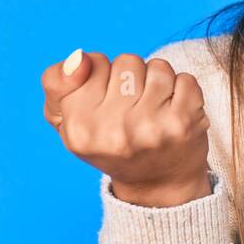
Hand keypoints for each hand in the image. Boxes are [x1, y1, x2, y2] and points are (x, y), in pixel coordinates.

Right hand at [41, 48, 212, 206]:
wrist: (158, 185)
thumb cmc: (110, 144)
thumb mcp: (67, 120)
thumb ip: (57, 83)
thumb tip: (79, 58)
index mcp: (80, 128)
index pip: (92, 63)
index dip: (102, 75)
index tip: (106, 100)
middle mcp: (114, 130)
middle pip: (127, 62)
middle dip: (132, 78)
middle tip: (133, 109)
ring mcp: (152, 127)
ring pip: (158, 67)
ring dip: (158, 83)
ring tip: (154, 110)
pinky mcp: (184, 123)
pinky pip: (186, 79)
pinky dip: (183, 90)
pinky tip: (174, 113)